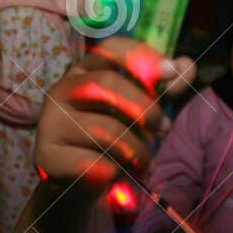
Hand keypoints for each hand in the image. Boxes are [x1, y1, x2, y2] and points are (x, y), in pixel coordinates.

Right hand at [36, 37, 195, 188]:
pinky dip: (113, 172)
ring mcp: (50, 121)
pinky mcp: (46, 155)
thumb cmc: (112, 142)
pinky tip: (118, 176)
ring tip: (146, 162)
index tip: (170, 72)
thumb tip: (186, 65)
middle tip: (164, 128)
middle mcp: (62, 89)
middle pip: (105, 84)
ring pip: (103, 128)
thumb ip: (162, 88)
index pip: (109, 49)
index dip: (141, 55)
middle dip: (144, 107)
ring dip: (136, 149)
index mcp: (84, 71)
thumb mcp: (140, 112)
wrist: (79, 184)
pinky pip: (90, 162)